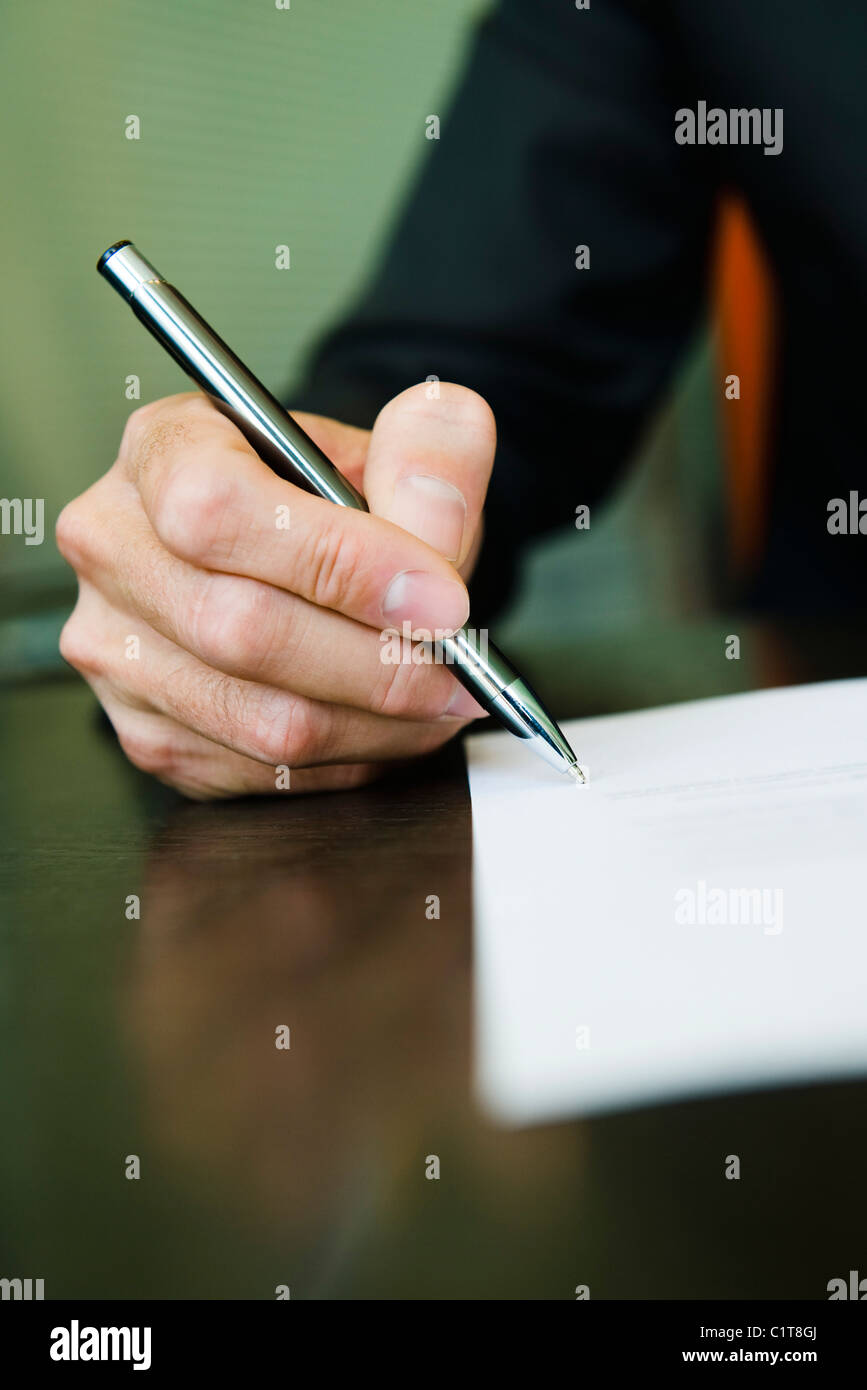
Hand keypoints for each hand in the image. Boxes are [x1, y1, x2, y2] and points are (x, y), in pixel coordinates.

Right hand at [57, 383, 495, 797]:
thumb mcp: (388, 452)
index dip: (341, 564)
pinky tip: (386, 725)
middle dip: (380, 664)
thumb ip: (428, 459)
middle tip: (461, 668)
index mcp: (162, 449)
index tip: (441, 599)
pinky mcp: (146, 732)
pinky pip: (260, 774)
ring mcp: (116, 650)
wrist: (292, 553)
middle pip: (241, 631)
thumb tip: (435, 531)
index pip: (218, 511)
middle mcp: (115, 547)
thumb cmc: (326, 501)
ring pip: (260, 720)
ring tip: (441, 699)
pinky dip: (348, 760)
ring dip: (377, 724)